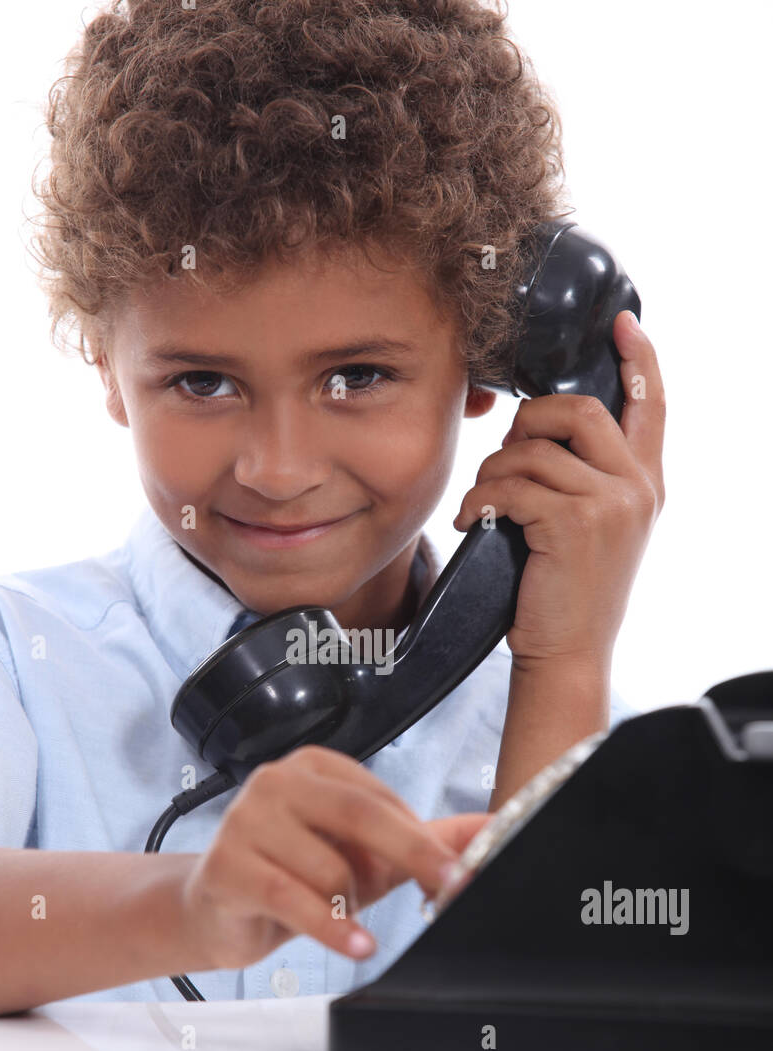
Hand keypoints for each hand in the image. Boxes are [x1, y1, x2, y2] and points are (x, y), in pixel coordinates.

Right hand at [175, 747, 488, 971]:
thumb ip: (429, 839)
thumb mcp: (369, 856)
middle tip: (450, 887)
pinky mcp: (225, 867)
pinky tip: (358, 946)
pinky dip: (333, 929)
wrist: (218, 909)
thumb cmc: (296, 875)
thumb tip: (495, 830)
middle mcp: (276, 782)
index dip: (424, 840)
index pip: (381, 799)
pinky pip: (293, 900)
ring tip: (346, 918)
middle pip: (360, 816)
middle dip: (414, 855)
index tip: (460, 872)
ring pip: (329, 869)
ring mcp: (245, 821)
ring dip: (353, 905)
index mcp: (314, 768)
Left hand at [453, 310, 665, 669]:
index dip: (638, 358)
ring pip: (533, 451)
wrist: (568, 654)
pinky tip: (471, 522)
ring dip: (492, 472)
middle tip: (504, 456)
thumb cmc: (566, 593)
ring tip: (481, 504)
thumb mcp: (595, 530)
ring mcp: (610, 504)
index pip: (652, 404)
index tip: (621, 323)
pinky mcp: (573, 523)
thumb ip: (588, 480)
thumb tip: (539, 433)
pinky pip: (511, 485)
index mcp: (646, 484)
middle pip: (578, 409)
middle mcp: (637, 488)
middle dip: (527, 420)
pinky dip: (479, 500)